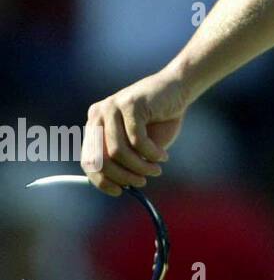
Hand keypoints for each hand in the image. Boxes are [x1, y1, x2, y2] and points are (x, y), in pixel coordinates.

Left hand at [82, 67, 190, 195]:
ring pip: (119, 151)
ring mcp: (112, 107)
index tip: (119, 191)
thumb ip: (125, 159)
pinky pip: (137, 140)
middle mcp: (98, 115)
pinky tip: (162, 156)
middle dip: (122, 176)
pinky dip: (151, 154)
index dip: (101, 180)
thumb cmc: (160, 118)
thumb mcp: (139, 144)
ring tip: (156, 170)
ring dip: (139, 167)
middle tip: (141, 182)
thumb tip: (117, 186)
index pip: (88, 160)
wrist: (179, 88)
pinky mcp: (130, 104)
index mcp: (95, 125)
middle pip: (100, 158)